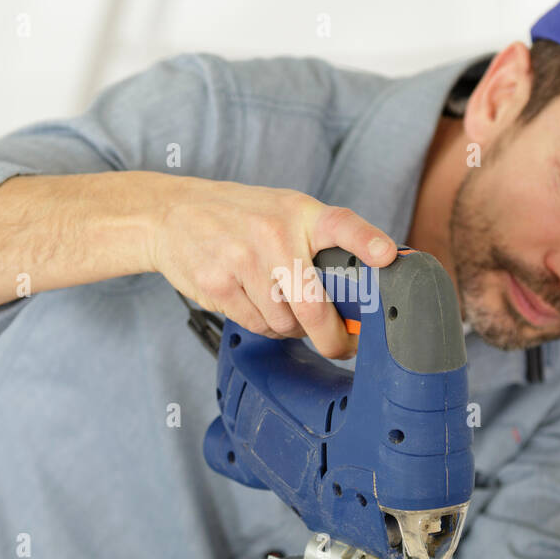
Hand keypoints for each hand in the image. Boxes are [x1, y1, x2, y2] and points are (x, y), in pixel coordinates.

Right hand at [149, 176, 396, 358]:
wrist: (173, 214)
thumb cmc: (241, 217)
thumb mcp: (286, 211)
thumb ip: (323, 241)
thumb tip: (364, 289)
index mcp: (300, 213)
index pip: (342, 224)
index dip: (367, 241)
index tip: (386, 256)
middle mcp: (273, 234)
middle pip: (313, 306)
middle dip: (333, 338)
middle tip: (343, 346)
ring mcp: (242, 260)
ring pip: (284, 323)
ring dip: (292, 328)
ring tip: (285, 308)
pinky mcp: (217, 284)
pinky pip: (256, 325)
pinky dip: (264, 325)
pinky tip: (258, 305)